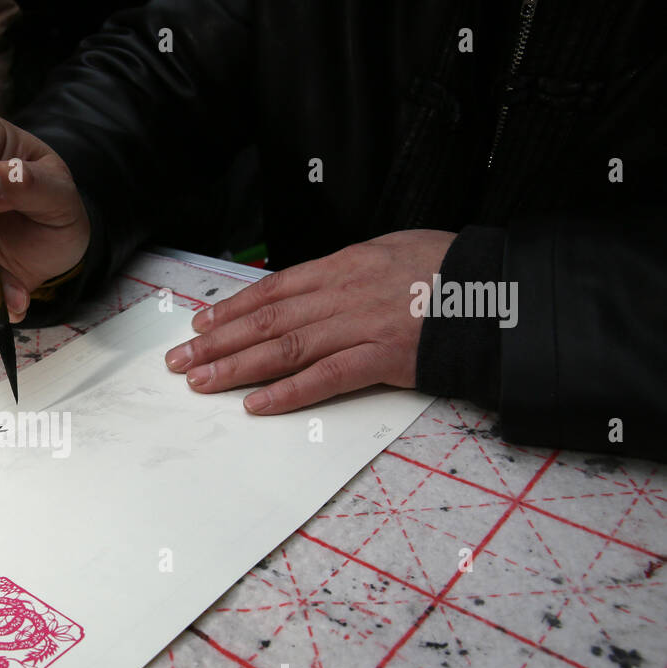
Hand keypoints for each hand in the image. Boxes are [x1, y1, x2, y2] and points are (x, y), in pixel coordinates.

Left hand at [164, 230, 455, 412]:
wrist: (500, 289)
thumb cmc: (450, 270)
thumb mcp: (391, 250)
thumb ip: (348, 272)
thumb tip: (314, 287)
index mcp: (343, 265)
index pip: (273, 290)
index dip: (231, 308)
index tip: (200, 323)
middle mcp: (343, 293)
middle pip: (265, 320)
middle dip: (216, 341)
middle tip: (180, 360)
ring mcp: (360, 326)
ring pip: (283, 348)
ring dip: (236, 367)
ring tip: (200, 381)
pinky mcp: (382, 358)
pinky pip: (325, 378)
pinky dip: (287, 393)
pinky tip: (256, 404)